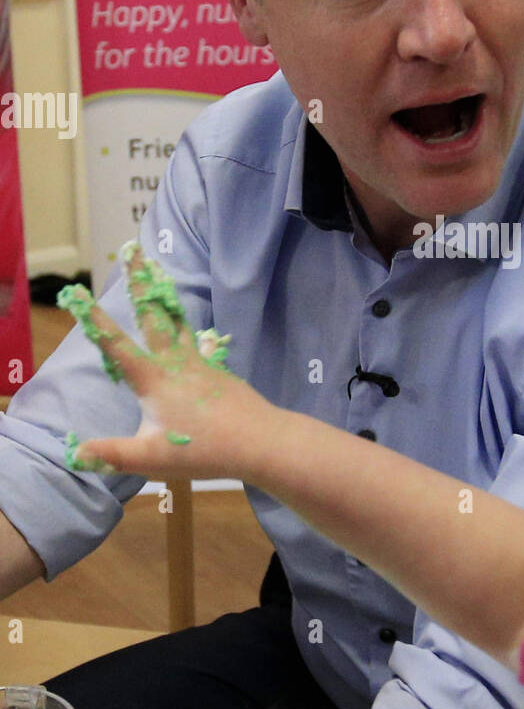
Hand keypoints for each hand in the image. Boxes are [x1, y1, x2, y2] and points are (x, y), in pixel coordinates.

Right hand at [58, 242, 272, 482]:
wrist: (262, 442)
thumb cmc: (206, 450)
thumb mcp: (152, 459)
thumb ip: (113, 454)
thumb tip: (75, 453)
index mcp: (155, 379)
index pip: (117, 345)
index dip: (95, 321)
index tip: (77, 293)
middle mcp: (177, 363)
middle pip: (154, 316)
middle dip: (141, 282)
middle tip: (134, 249)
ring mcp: (201, 364)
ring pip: (178, 323)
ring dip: (165, 298)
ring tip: (160, 273)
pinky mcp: (218, 373)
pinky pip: (200, 346)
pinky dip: (194, 335)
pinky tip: (200, 336)